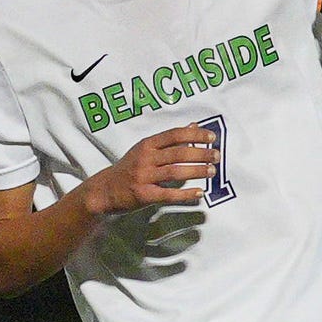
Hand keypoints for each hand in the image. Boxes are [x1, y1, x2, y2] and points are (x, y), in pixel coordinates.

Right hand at [79, 125, 218, 215]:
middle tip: (217, 156)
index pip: (174, 135)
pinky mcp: (144, 195)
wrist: (104, 190)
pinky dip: (186, 194)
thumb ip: (170, 139)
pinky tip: (200, 192)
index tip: (212, 137)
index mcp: (147, 145)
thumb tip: (194, 126)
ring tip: (212, 171)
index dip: (195, 135)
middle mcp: (145, 159)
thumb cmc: (130, 167)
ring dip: (197, 171)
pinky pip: (168, 194)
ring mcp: (144, 177)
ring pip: (175, 172)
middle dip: (201, 154)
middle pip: (178, 154)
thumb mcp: (145, 148)